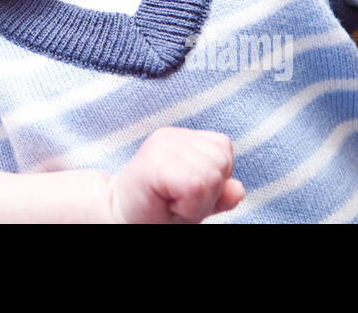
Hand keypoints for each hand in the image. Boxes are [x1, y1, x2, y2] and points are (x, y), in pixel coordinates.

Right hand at [107, 127, 243, 222]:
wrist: (118, 220)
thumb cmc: (156, 211)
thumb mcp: (196, 204)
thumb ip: (219, 194)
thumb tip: (238, 189)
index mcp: (182, 139)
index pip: (223, 148)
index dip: (215, 179)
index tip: (186, 193)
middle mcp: (171, 136)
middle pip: (221, 159)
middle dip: (209, 190)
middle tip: (179, 200)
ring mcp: (161, 146)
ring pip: (211, 173)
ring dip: (198, 200)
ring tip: (173, 202)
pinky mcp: (154, 163)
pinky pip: (196, 184)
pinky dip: (190, 205)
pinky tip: (169, 204)